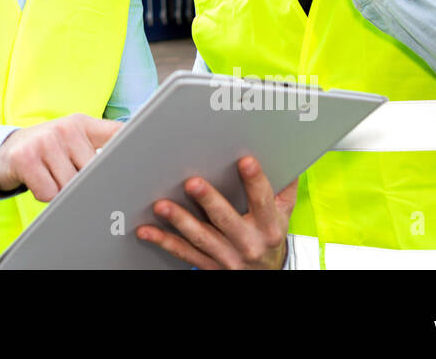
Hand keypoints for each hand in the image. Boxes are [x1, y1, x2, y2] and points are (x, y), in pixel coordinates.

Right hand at [0, 114, 122, 201]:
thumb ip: (101, 144)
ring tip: (51, 176)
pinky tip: (38, 180)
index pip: (116, 133)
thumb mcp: (74, 139)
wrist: (5, 151)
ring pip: (70, 186)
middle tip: (70, 177)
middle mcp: (65, 128)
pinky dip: (44, 194)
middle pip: (92, 172)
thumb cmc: (47, 150)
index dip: (132, 146)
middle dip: (85, 183)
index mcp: (82, 123)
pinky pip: (49, 193)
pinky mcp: (26, 158)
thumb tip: (131, 161)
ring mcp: (44, 141)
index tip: (146, 160)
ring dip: (61, 191)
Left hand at [135, 156, 296, 268]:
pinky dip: (164, 241)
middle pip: (227, 219)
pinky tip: (146, 231)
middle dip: (209, 201)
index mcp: (269, 227)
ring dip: (180, 221)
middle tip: (192, 182)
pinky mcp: (210, 267)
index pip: (264, 201)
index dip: (256, 181)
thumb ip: (284, 189)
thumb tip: (289, 158)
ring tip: (162, 205)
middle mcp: (249, 244)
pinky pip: (184, 253)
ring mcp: (228, 257)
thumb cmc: (270, 238)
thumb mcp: (284, 216)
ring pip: (201, 237)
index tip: (245, 160)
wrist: (265, 277)